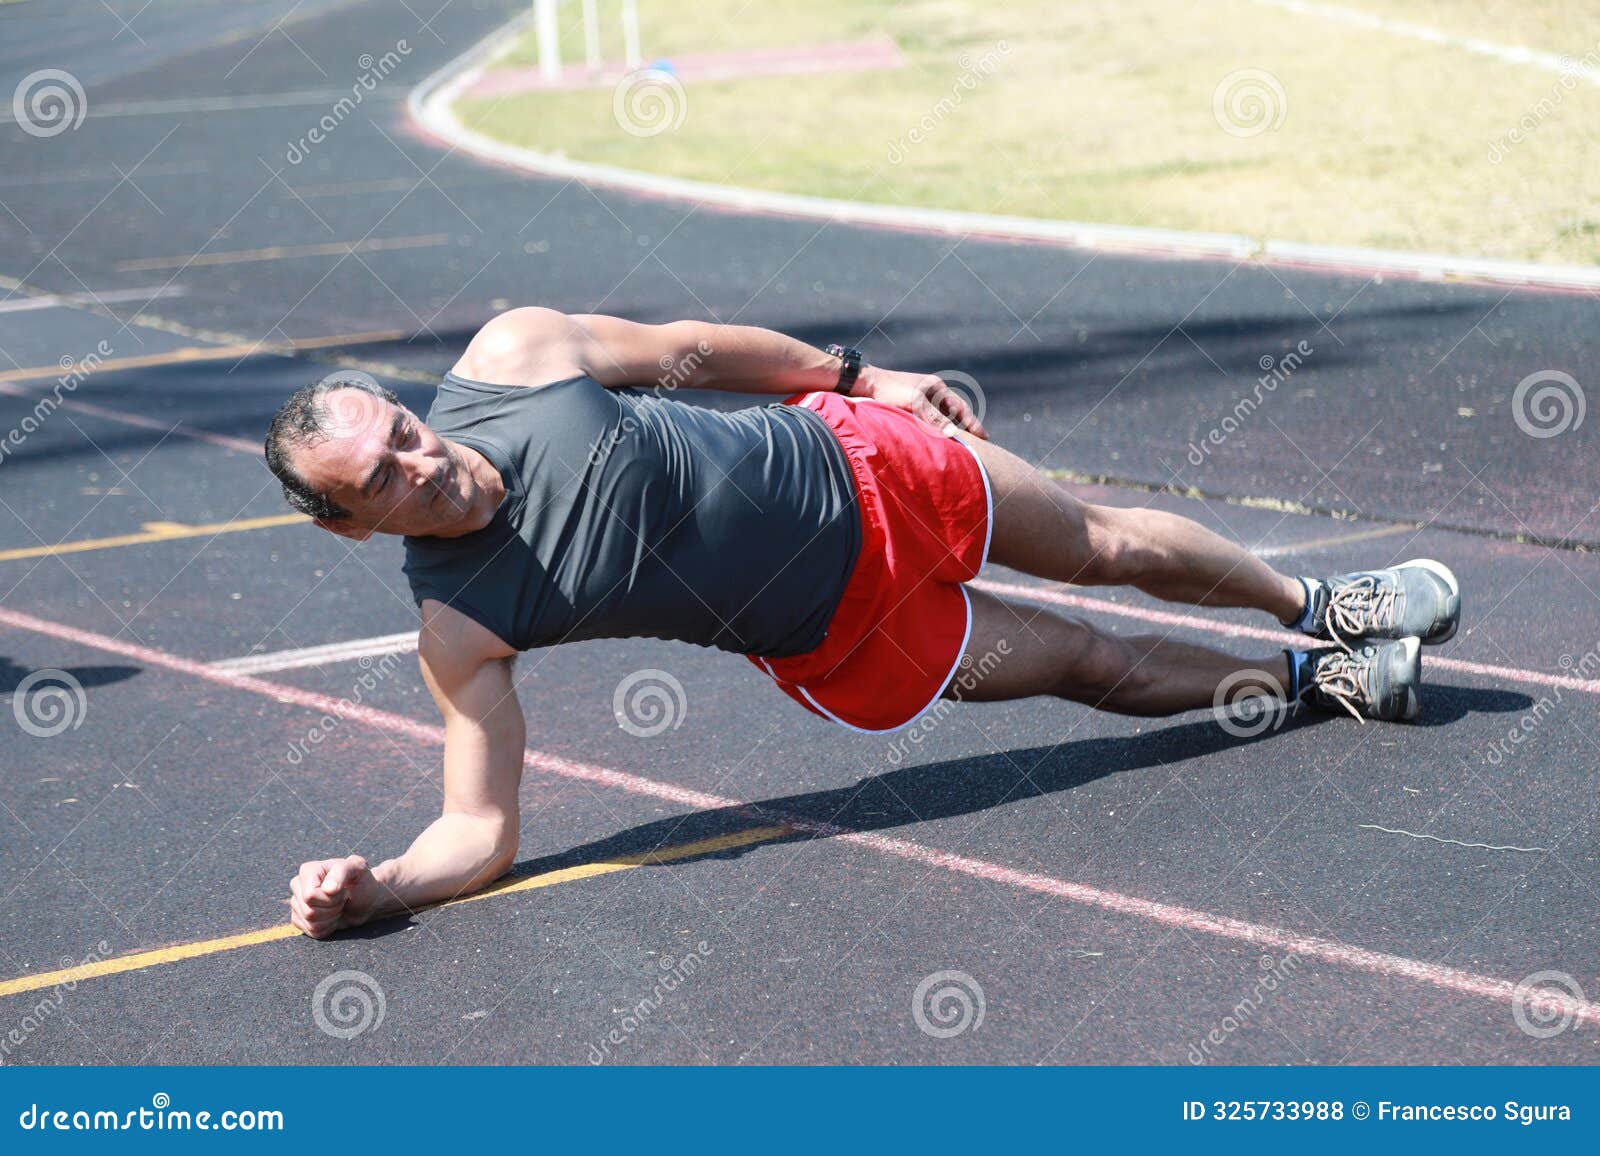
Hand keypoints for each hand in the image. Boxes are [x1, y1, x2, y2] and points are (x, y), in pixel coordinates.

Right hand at [288, 855, 377, 939]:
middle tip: (343, 899)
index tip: (345, 891)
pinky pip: (311, 931)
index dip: (331, 898)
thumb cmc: (362, 881)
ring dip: (331, 918)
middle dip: (333, 909)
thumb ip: (342, 871)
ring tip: (339, 906)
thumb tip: (327, 889)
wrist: (366, 901)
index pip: (310, 895)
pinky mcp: (299, 918)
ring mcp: (297, 902)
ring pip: (310, 922)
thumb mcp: (358, 868)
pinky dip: (328, 927)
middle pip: (309, 911)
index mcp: (308, 870)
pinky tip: (334, 916)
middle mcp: (298, 885)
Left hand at [854, 366, 987, 438]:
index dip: (973, 423)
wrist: (866, 383)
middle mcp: (932, 389)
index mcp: (936, 386)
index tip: (984, 438)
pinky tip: (938, 436)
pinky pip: (931, 416)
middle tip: (979, 440)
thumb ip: (933, 417)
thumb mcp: (914, 403)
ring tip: (962, 441)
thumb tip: (953, 432)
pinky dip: (938, 426)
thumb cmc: (889, 391)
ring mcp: (922, 395)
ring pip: (943, 414)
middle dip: (966, 424)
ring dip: (952, 426)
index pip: (961, 407)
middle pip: (955, 410)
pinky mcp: (911, 402)